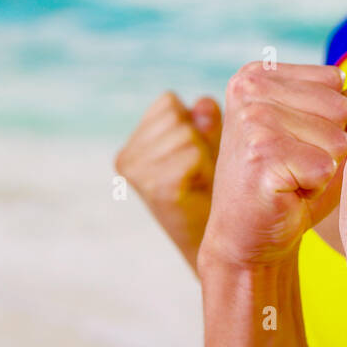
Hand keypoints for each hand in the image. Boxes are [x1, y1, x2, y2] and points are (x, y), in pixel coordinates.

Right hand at [116, 91, 221, 266]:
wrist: (220, 245)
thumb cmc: (214, 190)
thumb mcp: (207, 144)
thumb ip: (205, 119)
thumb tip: (204, 103)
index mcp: (131, 147)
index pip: (168, 102)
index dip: (192, 122)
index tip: (193, 155)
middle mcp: (126, 159)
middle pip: (178, 114)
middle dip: (198, 137)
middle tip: (198, 171)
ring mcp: (138, 174)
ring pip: (187, 132)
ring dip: (203, 152)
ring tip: (198, 180)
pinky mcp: (157, 188)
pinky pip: (193, 154)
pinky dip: (204, 167)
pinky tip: (197, 188)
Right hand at [200, 61, 346, 271]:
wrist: (249, 235)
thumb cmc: (293, 178)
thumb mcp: (325, 128)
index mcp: (260, 73)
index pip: (335, 80)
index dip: (330, 118)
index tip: (297, 139)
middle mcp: (251, 88)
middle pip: (340, 106)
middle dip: (329, 142)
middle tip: (295, 162)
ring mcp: (253, 120)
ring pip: (337, 138)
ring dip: (324, 166)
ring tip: (293, 175)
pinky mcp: (262, 155)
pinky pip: (326, 167)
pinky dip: (317, 187)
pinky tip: (288, 191)